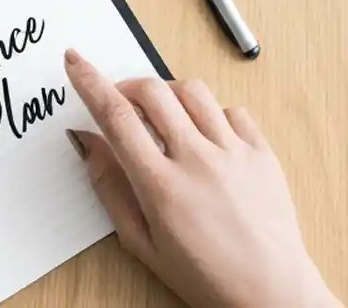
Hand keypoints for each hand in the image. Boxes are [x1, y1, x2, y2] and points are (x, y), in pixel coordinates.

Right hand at [63, 49, 339, 307]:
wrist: (272, 292)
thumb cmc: (205, 276)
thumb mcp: (142, 243)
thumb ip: (111, 188)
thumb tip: (88, 143)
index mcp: (161, 186)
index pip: (115, 116)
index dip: (90, 82)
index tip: (76, 62)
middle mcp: (198, 160)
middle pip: (152, 91)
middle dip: (126, 85)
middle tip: (119, 100)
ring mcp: (234, 153)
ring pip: (192, 91)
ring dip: (168, 94)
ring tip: (163, 118)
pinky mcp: (263, 153)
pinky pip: (232, 111)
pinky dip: (211, 114)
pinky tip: (205, 137)